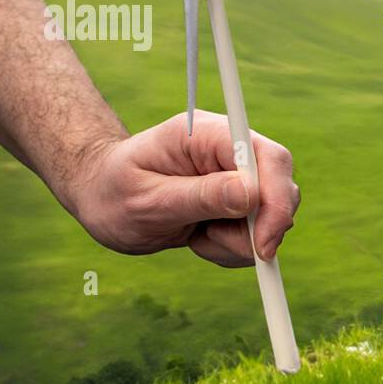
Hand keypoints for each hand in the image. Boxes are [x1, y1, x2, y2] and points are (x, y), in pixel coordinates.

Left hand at [69, 110, 299, 266]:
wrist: (102, 197)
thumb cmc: (113, 192)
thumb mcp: (147, 200)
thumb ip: (200, 196)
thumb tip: (251, 195)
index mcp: (207, 135)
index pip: (267, 157)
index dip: (276, 200)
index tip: (262, 245)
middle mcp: (230, 149)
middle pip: (280, 186)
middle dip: (258, 229)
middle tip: (213, 243)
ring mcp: (237, 175)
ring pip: (272, 216)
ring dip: (239, 242)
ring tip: (194, 238)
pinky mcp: (239, 199)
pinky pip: (258, 232)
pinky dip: (234, 248)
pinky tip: (200, 239)